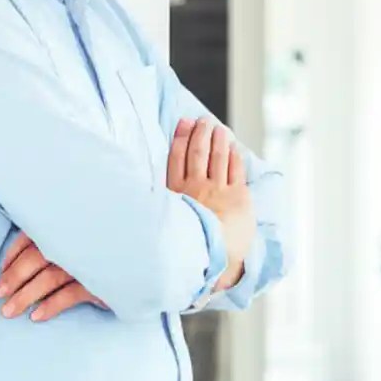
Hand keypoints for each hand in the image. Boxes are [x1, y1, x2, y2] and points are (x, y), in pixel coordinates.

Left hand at [0, 232, 106, 320]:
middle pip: (35, 258)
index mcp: (66, 226)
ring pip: (49, 278)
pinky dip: (51, 305)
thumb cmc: (108, 247)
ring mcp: (88, 261)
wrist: (150, 258)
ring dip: (26, 295)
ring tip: (9, 311)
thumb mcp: (80, 238)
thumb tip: (21, 260)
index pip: (31, 237)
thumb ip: (56, 239)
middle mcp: (74, 241)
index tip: (1, 272)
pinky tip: (36, 316)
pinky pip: (70, 295)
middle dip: (14, 277)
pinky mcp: (101, 282)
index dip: (12, 255)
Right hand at [168, 118, 253, 288]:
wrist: (212, 259)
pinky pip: (236, 169)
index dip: (181, 139)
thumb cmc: (187, 247)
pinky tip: (233, 147)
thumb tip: (141, 202)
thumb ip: (159, 206)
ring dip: (218, 140)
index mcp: (176, 194)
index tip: (184, 124)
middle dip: (200, 134)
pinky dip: (234, 156)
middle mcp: (196, 188)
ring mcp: (218, 190)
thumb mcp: (163, 223)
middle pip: (198, 153)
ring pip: (217, 158)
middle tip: (203, 121)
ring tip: (218, 129)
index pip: (177, 159)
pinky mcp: (238, 196)